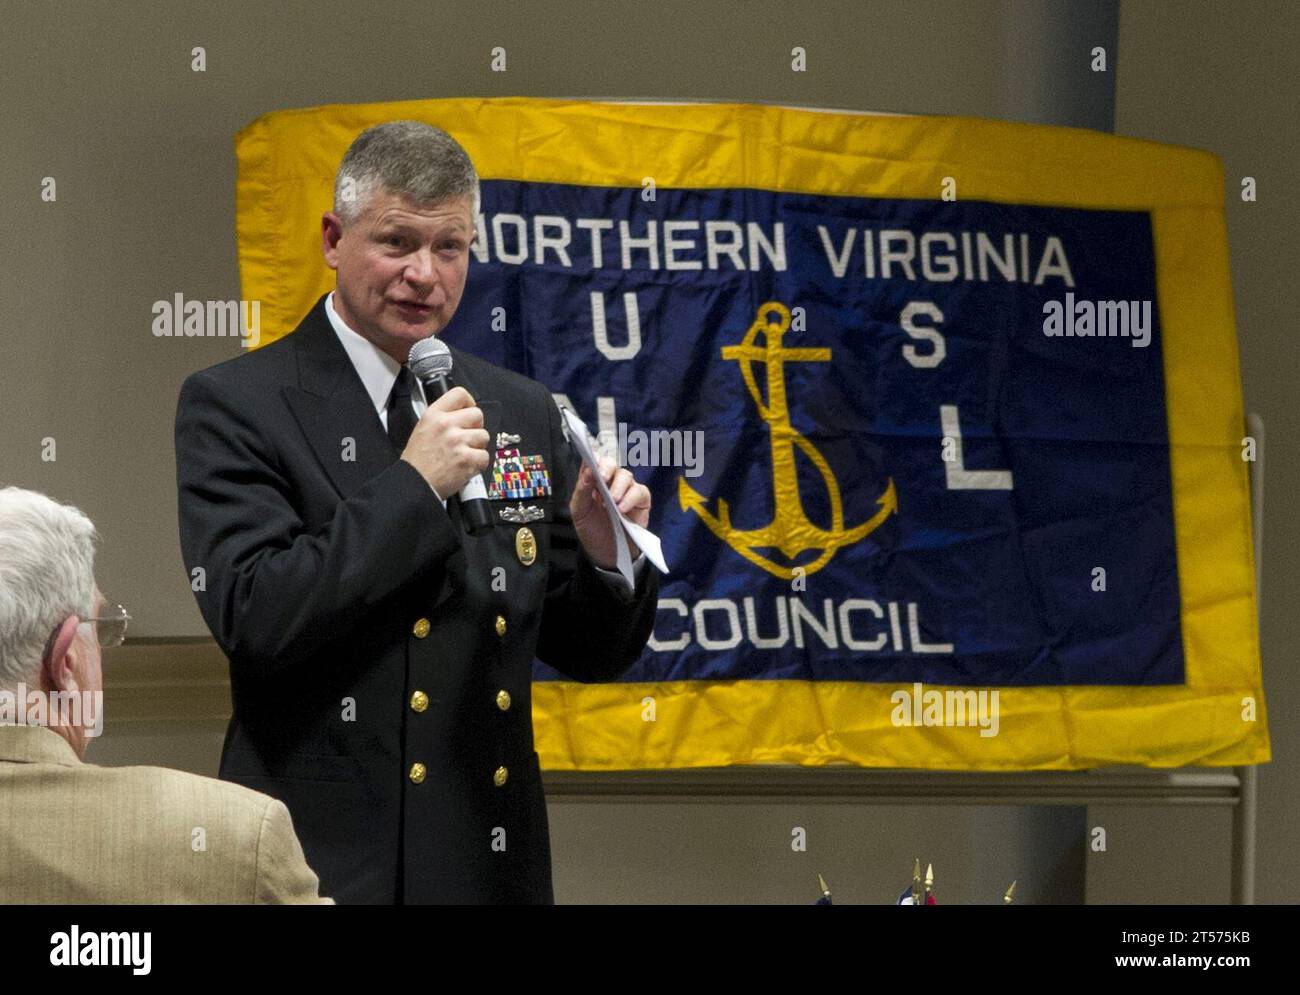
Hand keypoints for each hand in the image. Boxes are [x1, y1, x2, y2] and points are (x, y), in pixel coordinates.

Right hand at [400, 386, 489, 497]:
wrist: (415, 484)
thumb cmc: (418, 461)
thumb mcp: (423, 429)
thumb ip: (442, 418)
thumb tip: (461, 414)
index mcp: (433, 414)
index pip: (459, 393)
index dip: (469, 403)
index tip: (468, 412)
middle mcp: (446, 425)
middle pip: (477, 414)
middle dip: (475, 427)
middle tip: (467, 438)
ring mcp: (457, 441)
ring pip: (483, 436)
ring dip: (477, 446)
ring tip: (464, 454)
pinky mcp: (466, 459)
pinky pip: (484, 456)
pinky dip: (478, 463)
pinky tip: (466, 466)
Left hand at [570, 453, 651, 570]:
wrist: (607, 554)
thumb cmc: (592, 530)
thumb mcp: (580, 512)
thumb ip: (582, 489)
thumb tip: (588, 468)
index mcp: (593, 482)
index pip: (594, 462)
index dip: (593, 457)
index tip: (592, 458)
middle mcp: (610, 482)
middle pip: (612, 464)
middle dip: (608, 468)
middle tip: (603, 478)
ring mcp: (627, 490)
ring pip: (626, 476)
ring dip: (618, 486)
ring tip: (612, 502)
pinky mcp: (641, 501)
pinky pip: (640, 491)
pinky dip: (631, 497)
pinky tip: (622, 509)